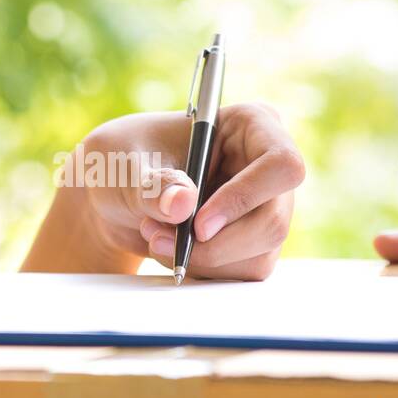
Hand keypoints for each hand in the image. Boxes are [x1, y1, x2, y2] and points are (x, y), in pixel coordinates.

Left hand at [25, 104, 304, 280]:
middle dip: (214, 244)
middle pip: (272, 221)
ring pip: (260, 253)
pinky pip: (245, 272)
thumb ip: (153, 185)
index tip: (198, 224)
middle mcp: (267, 166)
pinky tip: (173, 250)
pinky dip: (204, 270)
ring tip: (156, 238)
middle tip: (160, 239)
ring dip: (202, 259)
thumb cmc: (124, 162)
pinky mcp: (255, 242)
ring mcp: (266, 206)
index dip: (244, 198)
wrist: (116, 198)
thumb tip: (184, 203)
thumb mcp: (126, 167)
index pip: (281, 164)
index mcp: (251, 125)